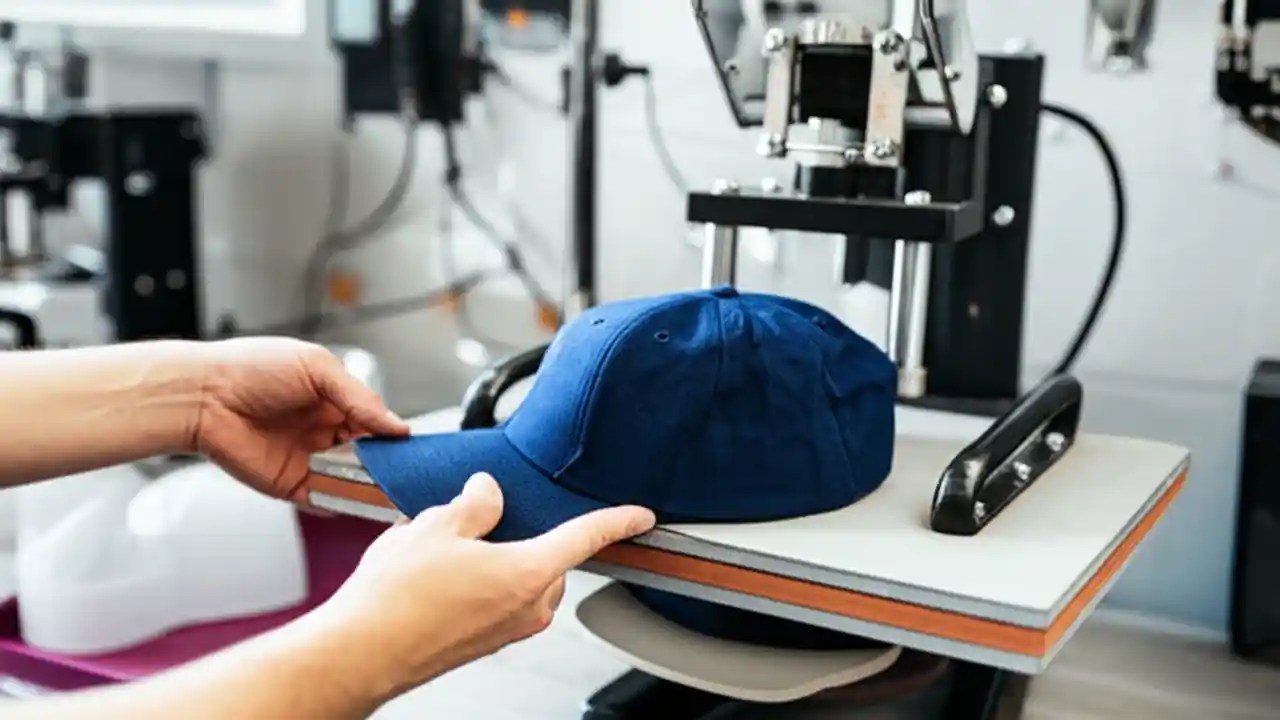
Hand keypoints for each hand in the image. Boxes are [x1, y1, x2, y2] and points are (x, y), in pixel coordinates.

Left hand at [193, 337, 409, 502]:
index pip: (377, 424)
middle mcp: (325, 433)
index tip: (415, 448)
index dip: (395, 436)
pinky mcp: (292, 486)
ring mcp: (310, 461)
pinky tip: (365, 503)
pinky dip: (348, 504)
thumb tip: (398, 427)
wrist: (203, 395)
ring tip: (395, 492)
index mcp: (335, 402)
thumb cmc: (254, 368)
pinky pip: (328, 500)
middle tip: (409, 473)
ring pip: (354, 480)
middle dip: (390, 465)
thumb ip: (360, 399)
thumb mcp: (318, 369)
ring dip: (374, 487)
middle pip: (370, 456)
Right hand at [307, 473, 655, 705]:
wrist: (359, 653)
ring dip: (496, 559)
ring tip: (442, 551)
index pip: (586, 537)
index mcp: (528, 573)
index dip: (617, 521)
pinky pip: (498, 599)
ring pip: (521, 577)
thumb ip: (474, 504)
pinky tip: (436, 576)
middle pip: (548, 556)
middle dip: (520, 533)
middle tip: (475, 518)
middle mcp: (528, 607)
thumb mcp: (436, 526)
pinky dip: (480, 581)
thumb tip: (487, 493)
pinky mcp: (486, 642)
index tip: (641, 516)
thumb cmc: (394, 600)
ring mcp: (508, 629)